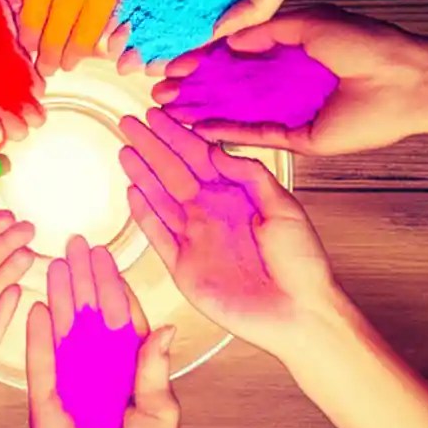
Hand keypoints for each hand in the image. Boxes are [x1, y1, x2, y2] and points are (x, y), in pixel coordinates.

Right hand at [27, 236, 177, 427]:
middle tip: (77, 244)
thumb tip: (165, 329)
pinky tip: (38, 307)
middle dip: (84, 278)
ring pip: (64, 328)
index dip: (113, 285)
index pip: (120, 316)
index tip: (106, 256)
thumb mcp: (161, 411)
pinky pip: (40, 361)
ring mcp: (71, 381)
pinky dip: (37, 335)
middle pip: (89, 313)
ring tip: (56, 263)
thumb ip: (155, 369)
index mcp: (129, 367)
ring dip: (61, 295)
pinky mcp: (47, 400)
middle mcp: (98, 368)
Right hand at [119, 108, 342, 356]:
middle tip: (129, 123)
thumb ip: (250, 176)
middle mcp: (212, 214)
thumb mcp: (284, 208)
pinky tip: (133, 192)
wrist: (299, 313)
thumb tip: (216, 150)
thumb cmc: (302, 265)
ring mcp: (196, 239)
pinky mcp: (185, 267)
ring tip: (125, 150)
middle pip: (173, 172)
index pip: (198, 157)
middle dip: (151, 146)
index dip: (176, 135)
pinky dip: (144, 214)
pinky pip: (158, 235)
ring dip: (142, 173)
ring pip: (160, 198)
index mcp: (237, 196)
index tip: (157, 115)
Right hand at [179, 5, 427, 155]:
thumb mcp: (313, 22)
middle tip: (159, 92)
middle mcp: (286, 81)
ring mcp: (291, 111)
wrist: (408, 80)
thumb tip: (231, 41)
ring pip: (236, 112)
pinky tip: (200, 130)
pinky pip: (257, 136)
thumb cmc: (369, 44)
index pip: (235, 56)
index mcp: (290, 50)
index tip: (173, 63)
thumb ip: (268, 30)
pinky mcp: (300, 137)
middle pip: (229, 86)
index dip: (204, 59)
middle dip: (194, 88)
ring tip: (169, 112)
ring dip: (203, 111)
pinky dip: (229, 133)